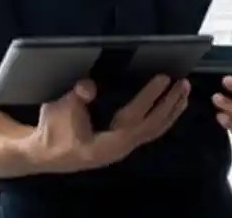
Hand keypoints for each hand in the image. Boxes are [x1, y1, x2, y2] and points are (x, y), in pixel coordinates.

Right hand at [25, 76, 189, 172]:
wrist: (47, 152)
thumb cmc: (53, 129)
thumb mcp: (59, 109)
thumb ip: (75, 97)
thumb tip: (89, 86)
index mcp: (106, 143)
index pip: (134, 118)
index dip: (149, 97)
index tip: (163, 78)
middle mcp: (120, 148)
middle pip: (151, 126)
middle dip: (169, 104)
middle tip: (182, 82)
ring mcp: (124, 148)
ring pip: (154, 130)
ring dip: (171, 111)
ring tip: (184, 92)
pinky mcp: (124, 144)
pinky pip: (149, 131)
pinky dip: (164, 117)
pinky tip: (172, 106)